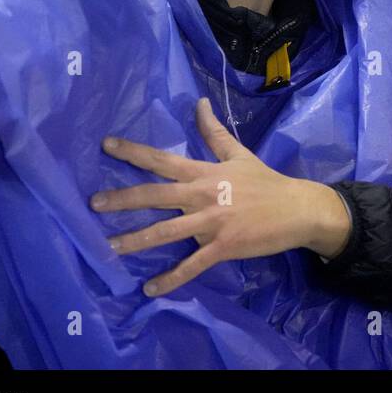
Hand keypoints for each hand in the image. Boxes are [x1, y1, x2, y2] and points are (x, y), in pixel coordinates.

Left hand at [91, 98, 351, 296]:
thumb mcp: (239, 154)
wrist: (297, 209)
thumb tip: (199, 103)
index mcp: (205, 173)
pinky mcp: (223, 247)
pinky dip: (171, 279)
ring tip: (109, 249)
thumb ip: (214, 131)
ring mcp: (212, 223)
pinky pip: (192, 266)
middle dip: (123, 199)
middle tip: (93, 203)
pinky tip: (150, 289)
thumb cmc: (266, 182)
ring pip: (167, 232)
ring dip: (136, 241)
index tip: (107, 145)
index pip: (163, 160)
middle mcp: (203, 195)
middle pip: (156, 195)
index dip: (134, 152)